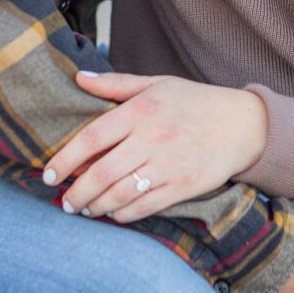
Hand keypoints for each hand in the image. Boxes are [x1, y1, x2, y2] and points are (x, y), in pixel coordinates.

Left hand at [44, 72, 268, 222]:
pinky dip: (122, 215)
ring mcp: (169, 165)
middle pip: (100, 174)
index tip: (49, 174)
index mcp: (142, 111)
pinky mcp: (183, 187)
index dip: (64, 160)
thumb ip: (116, 85)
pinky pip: (143, 207)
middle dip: (75, 194)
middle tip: (64, 201)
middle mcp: (153, 139)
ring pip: (118, 195)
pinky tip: (113, 213)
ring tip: (84, 209)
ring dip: (95, 207)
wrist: (245, 125)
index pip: (91, 139)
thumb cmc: (196, 102)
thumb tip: (79, 77)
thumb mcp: (158, 84)